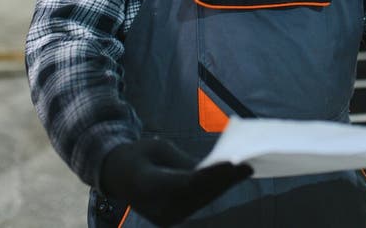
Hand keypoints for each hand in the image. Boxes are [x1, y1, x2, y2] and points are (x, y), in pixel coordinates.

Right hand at [99, 137, 252, 225]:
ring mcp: (165, 217)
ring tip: (247, 169)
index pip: (186, 183)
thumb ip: (184, 161)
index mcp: (147, 186)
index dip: (211, 174)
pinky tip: (233, 176)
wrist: (117, 176)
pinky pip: (198, 202)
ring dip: (225, 185)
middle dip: (224, 179)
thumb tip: (215, 167)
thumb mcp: (159, 149)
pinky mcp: (173, 217)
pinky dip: (216, 188)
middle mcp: (156, 207)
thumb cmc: (139, 155)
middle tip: (248, 164)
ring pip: (202, 200)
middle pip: (198, 194)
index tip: (232, 162)